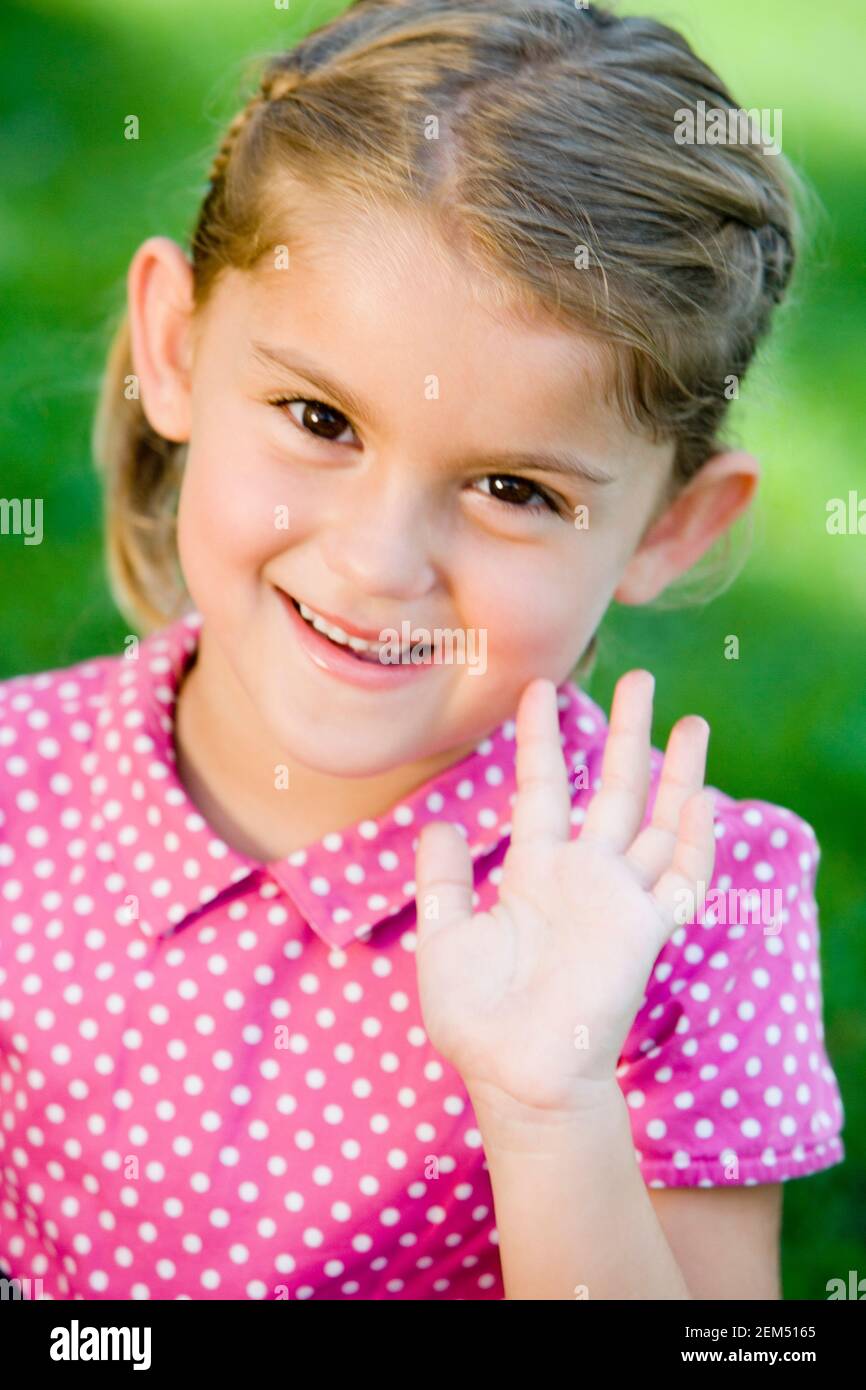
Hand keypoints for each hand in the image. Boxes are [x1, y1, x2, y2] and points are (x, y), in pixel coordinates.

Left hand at [413, 670, 714, 1119]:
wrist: (514, 1078)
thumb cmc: (476, 1018)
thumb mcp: (444, 938)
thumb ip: (442, 880)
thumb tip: (440, 823)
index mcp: (533, 872)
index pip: (544, 789)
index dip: (543, 740)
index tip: (537, 689)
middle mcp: (582, 877)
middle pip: (613, 790)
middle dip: (625, 733)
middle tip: (640, 678)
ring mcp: (618, 901)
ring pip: (657, 822)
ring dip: (677, 773)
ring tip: (694, 720)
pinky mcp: (644, 931)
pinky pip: (681, 880)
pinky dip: (696, 842)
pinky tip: (702, 798)